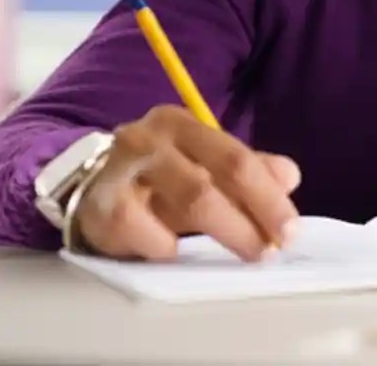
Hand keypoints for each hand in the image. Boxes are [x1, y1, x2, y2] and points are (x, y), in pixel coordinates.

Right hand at [73, 105, 301, 261]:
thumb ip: (248, 169)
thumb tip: (289, 177)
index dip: (268, 197)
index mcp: (182, 124)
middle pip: (212, 182)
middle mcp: (150, 139)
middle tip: (271, 249)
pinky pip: (142, 231)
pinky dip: (166, 246)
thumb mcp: (203, 165)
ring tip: (245, 253)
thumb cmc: (159, 176)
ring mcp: (120, 171)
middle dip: (251, 220)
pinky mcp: (98, 206)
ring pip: (186, 203)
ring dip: (225, 233)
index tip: (290, 231)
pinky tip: (174, 250)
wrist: (86, 184)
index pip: (236, 159)